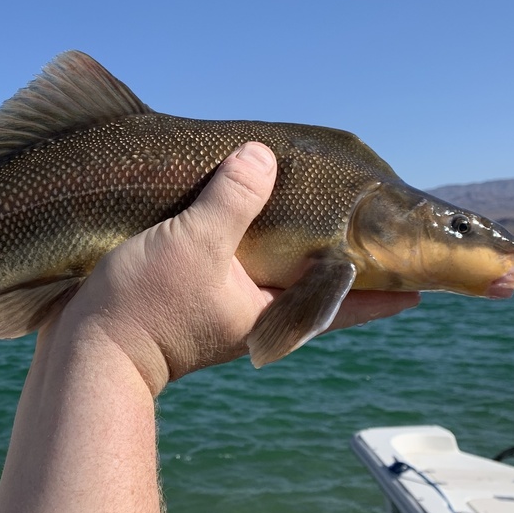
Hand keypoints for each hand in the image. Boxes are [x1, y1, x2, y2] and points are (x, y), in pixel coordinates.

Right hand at [45, 142, 418, 395]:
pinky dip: (255, 247)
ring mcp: (225, 312)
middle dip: (345, 261)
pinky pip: (239, 271)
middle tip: (376, 234)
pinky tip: (245, 225)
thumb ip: (233, 198)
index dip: (390, 287)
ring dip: (300, 252)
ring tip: (320, 221)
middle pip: (317, 287)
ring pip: (277, 278)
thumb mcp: (194, 243)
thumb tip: (263, 157)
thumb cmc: (145, 308)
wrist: (87, 356)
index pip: (348, 299)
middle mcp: (257, 314)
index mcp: (272, 309)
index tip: (426, 282)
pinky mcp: (193, 303)